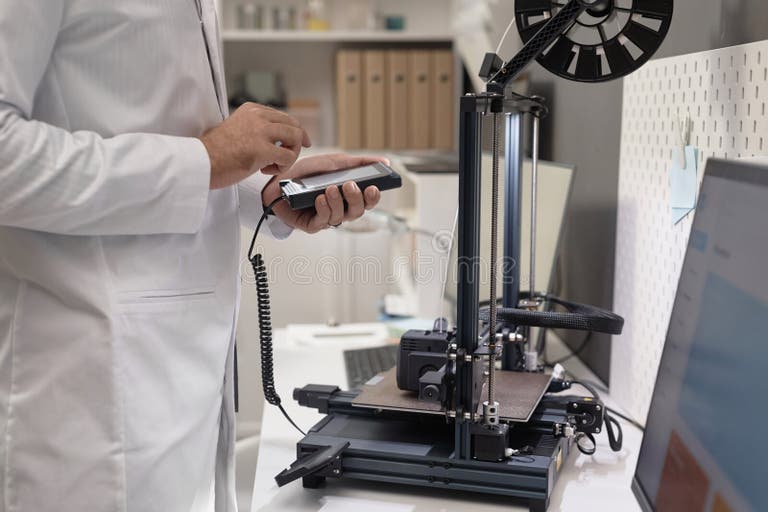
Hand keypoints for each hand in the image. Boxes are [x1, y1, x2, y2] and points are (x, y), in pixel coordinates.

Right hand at [199, 103, 311, 189]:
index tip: (298, 142)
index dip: (294, 132)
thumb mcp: (237, 129)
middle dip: (296, 144)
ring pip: (295, 138)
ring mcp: (261, 131)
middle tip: (288, 158)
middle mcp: (258, 116)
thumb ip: (256, 129)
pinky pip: (288, 157)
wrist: (201, 161)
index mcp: (252, 110)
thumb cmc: (215, 152)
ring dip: (289, 156)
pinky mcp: (262, 149)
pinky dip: (282, 167)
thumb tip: (277, 139)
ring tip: (273, 165)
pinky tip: (266, 170)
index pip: (284, 117)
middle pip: (294, 125)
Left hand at [262, 153, 385, 233]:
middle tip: (349, 185)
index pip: (368, 201)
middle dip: (356, 199)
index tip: (374, 187)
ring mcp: (327, 218)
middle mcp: (341, 209)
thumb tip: (385, 162)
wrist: (279, 179)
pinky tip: (320, 199)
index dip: (373, 197)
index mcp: (349, 196)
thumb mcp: (335, 162)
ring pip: (341, 217)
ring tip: (330, 189)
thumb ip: (360, 163)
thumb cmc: (308, 173)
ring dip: (337, 202)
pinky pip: (323, 222)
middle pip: (357, 211)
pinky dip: (323, 209)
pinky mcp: (312, 225)